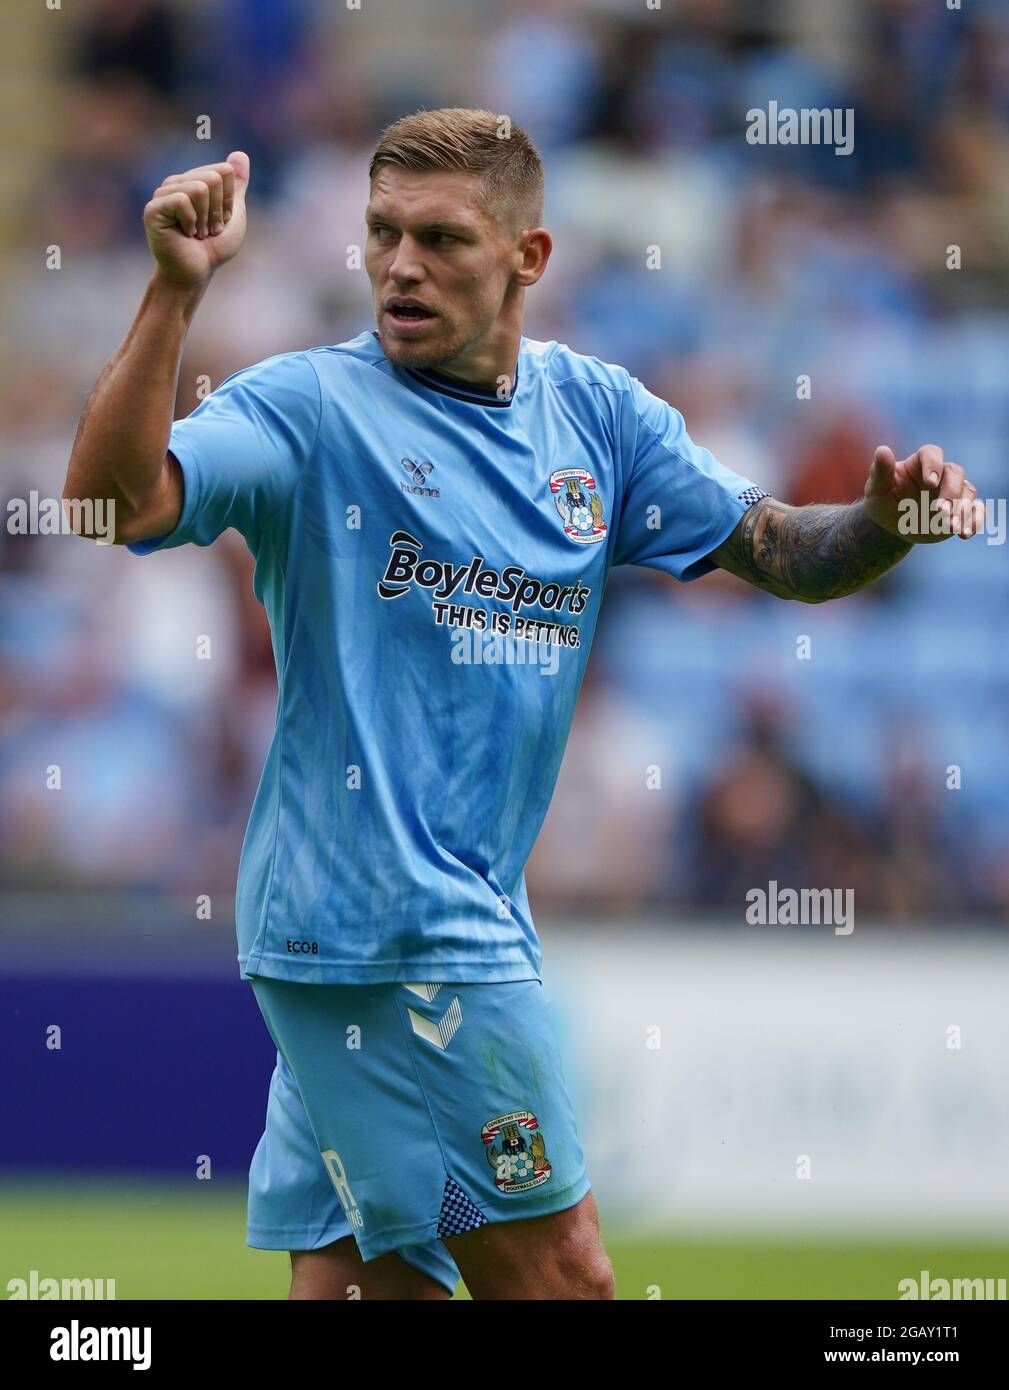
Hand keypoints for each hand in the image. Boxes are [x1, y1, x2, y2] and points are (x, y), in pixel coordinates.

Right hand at [143, 151, 249, 289]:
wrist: (196, 273)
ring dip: (205, 219)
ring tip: (197, 233)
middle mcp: (176, 182)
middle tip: (208, 229)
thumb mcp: (232, 214)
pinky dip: (191, 222)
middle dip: (218, 210)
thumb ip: (236, 185)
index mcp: (194, 180)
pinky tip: (184, 234)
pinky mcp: (153, 208)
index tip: (220, 221)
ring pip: (200, 188)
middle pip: (214, 178)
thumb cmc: (213, 248)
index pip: (224, 172)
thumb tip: (241, 153)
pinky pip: (183, 200)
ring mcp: (163, 194)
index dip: (228, 201)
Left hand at [863, 444, 984, 542]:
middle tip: (941, 511)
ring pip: (968, 492)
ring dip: (963, 509)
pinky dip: (975, 520)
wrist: (893, 525)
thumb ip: (880, 471)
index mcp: (920, 463)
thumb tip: (882, 450)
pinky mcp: (962, 509)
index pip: (931, 453)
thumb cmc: (883, 501)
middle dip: (951, 491)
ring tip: (951, 527)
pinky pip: (976, 510)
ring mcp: (954, 491)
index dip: (933, 465)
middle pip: (955, 473)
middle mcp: (941, 474)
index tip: (929, 482)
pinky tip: (965, 534)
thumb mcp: (876, 489)